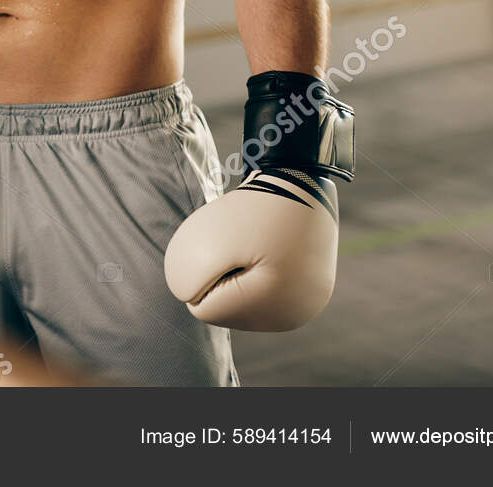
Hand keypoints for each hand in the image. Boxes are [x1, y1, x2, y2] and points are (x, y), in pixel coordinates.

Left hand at [163, 71, 354, 330]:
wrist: (300, 177)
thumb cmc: (253, 205)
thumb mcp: (207, 238)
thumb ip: (187, 277)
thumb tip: (186, 298)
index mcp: (277, 308)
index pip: (205, 308)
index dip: (200, 272)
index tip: (223, 241)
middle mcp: (296, 315)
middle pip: (225, 308)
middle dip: (219, 275)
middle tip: (239, 240)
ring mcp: (305, 304)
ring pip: (240, 301)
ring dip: (233, 272)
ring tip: (252, 242)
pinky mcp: (306, 292)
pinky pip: (258, 293)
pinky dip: (249, 270)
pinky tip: (261, 247)